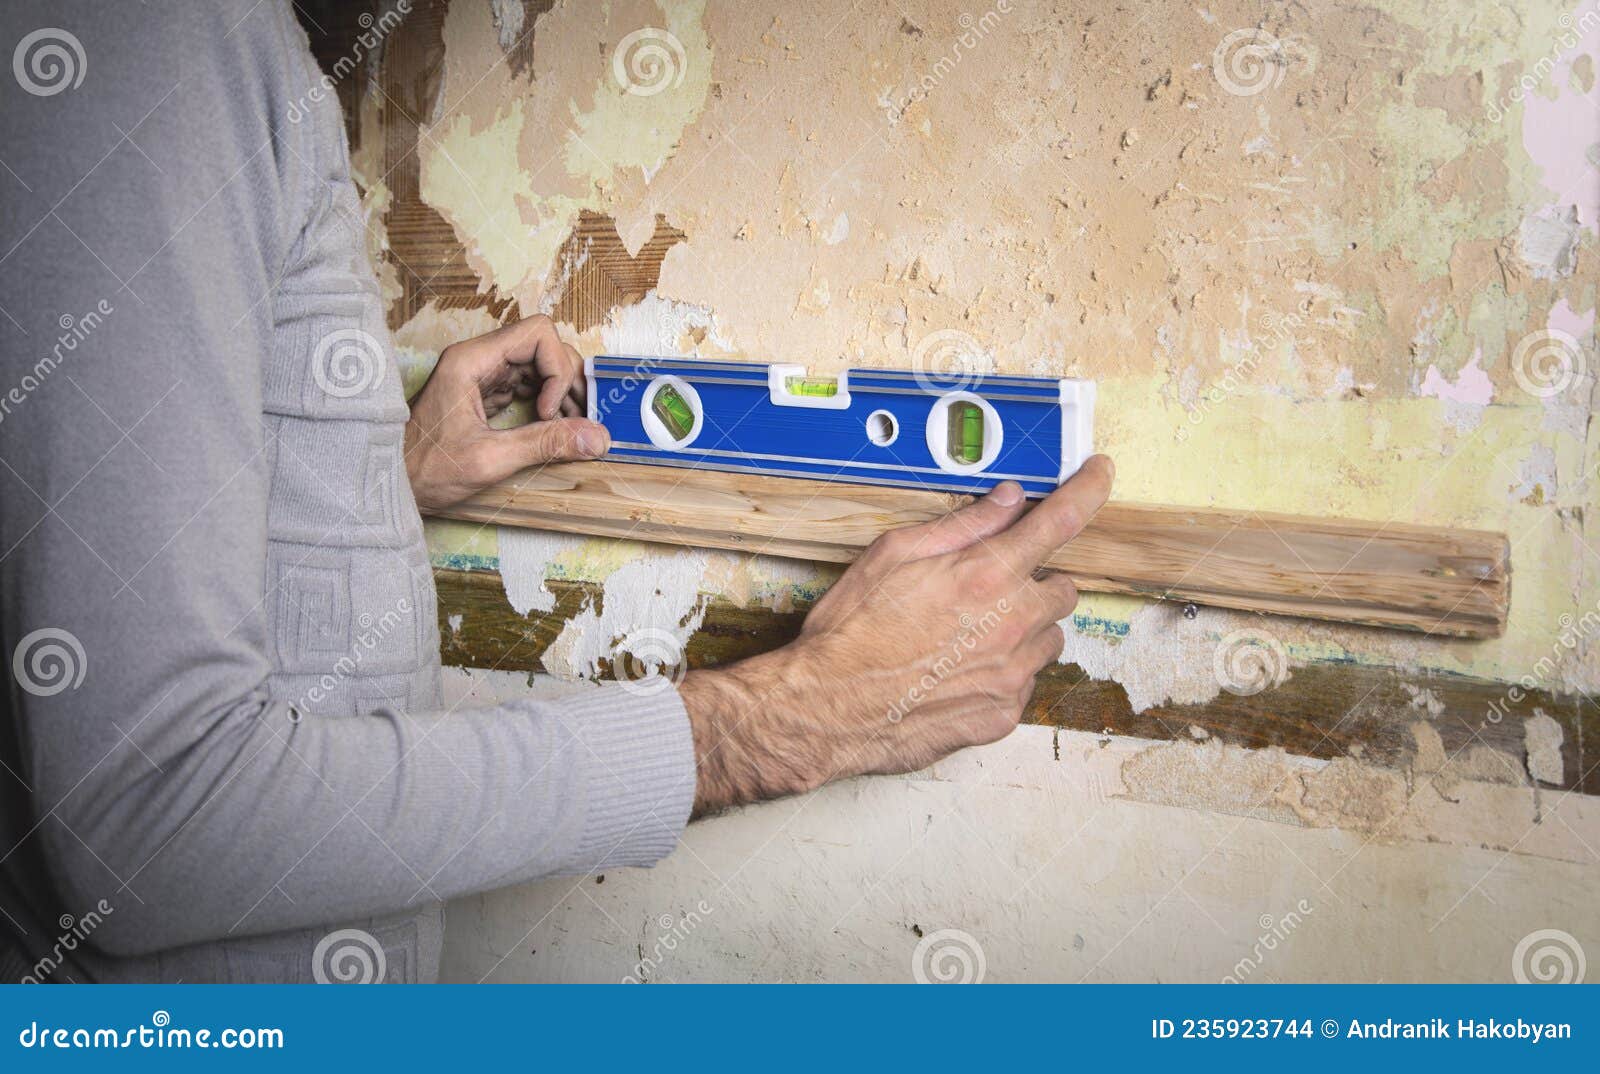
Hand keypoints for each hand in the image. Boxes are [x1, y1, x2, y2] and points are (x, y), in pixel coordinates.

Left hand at [404, 315, 609, 512]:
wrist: (388, 486)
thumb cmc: (423, 470)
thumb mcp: (489, 459)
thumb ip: (545, 444)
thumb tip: (597, 437)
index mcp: (471, 361)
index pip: (537, 334)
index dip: (556, 369)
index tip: (550, 411)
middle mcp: (477, 360)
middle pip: (542, 346)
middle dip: (566, 379)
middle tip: (575, 419)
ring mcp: (481, 376)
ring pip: (537, 365)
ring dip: (561, 392)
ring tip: (569, 426)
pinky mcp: (484, 395)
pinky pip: (526, 385)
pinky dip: (547, 403)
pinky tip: (551, 428)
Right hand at [679, 455, 1114, 815]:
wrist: (827, 710)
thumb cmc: (851, 630)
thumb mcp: (892, 555)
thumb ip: (960, 526)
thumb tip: (1008, 498)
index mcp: (986, 575)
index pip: (1061, 521)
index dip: (1088, 490)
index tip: (1101, 473)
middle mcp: (1012, 624)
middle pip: (1063, 591)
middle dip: (1035, 585)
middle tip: (989, 590)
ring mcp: (1011, 675)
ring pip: (1048, 641)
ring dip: (1023, 631)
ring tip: (968, 637)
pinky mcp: (1001, 715)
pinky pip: (1024, 684)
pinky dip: (1002, 673)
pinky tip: (957, 673)